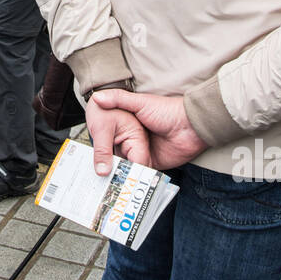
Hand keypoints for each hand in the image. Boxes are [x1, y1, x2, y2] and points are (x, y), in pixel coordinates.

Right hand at [90, 89, 206, 171]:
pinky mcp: (152, 165)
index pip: (108, 138)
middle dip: (106, 163)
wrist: (192, 126)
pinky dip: (132, 178)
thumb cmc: (168, 110)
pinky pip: (139, 174)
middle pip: (115, 155)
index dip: (99, 146)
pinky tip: (122, 182)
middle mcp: (133, 140)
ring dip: (118, 172)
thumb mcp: (140, 103)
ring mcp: (142, 153)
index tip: (88, 155)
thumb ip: (119, 99)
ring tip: (105, 179)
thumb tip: (97, 97)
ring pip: (125, 166)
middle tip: (95, 172)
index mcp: (128, 125)